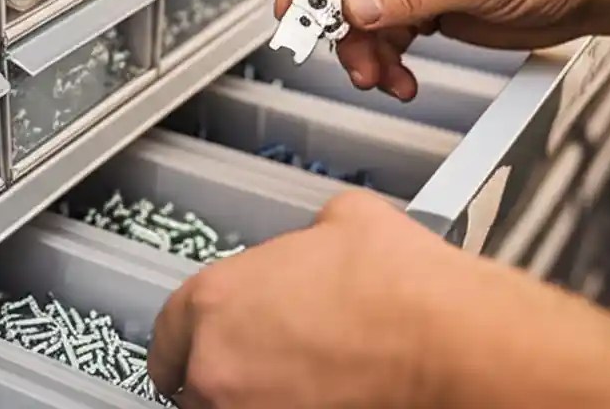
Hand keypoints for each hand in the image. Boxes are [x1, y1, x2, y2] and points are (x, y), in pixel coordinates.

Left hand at [146, 192, 476, 407]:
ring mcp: (242, 407)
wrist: (443, 337)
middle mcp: (214, 360)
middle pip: (193, 381)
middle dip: (223, 374)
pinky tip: (317, 397)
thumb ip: (303, 237)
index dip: (185, 342)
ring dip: (248, 398)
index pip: (167, 334)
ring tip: (294, 388)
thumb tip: (317, 238)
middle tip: (263, 370)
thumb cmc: (397, 284)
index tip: (194, 353)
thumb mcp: (341, 219)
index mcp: (213, 298)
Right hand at [276, 0, 609, 100]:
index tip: (298, 7)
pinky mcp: (421, 2)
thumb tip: (354, 8)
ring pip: (357, 11)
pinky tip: (400, 79)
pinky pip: (382, 33)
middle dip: (330, 16)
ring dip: (361, 49)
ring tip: (376, 76)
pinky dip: (385, 60)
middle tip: (319, 47)